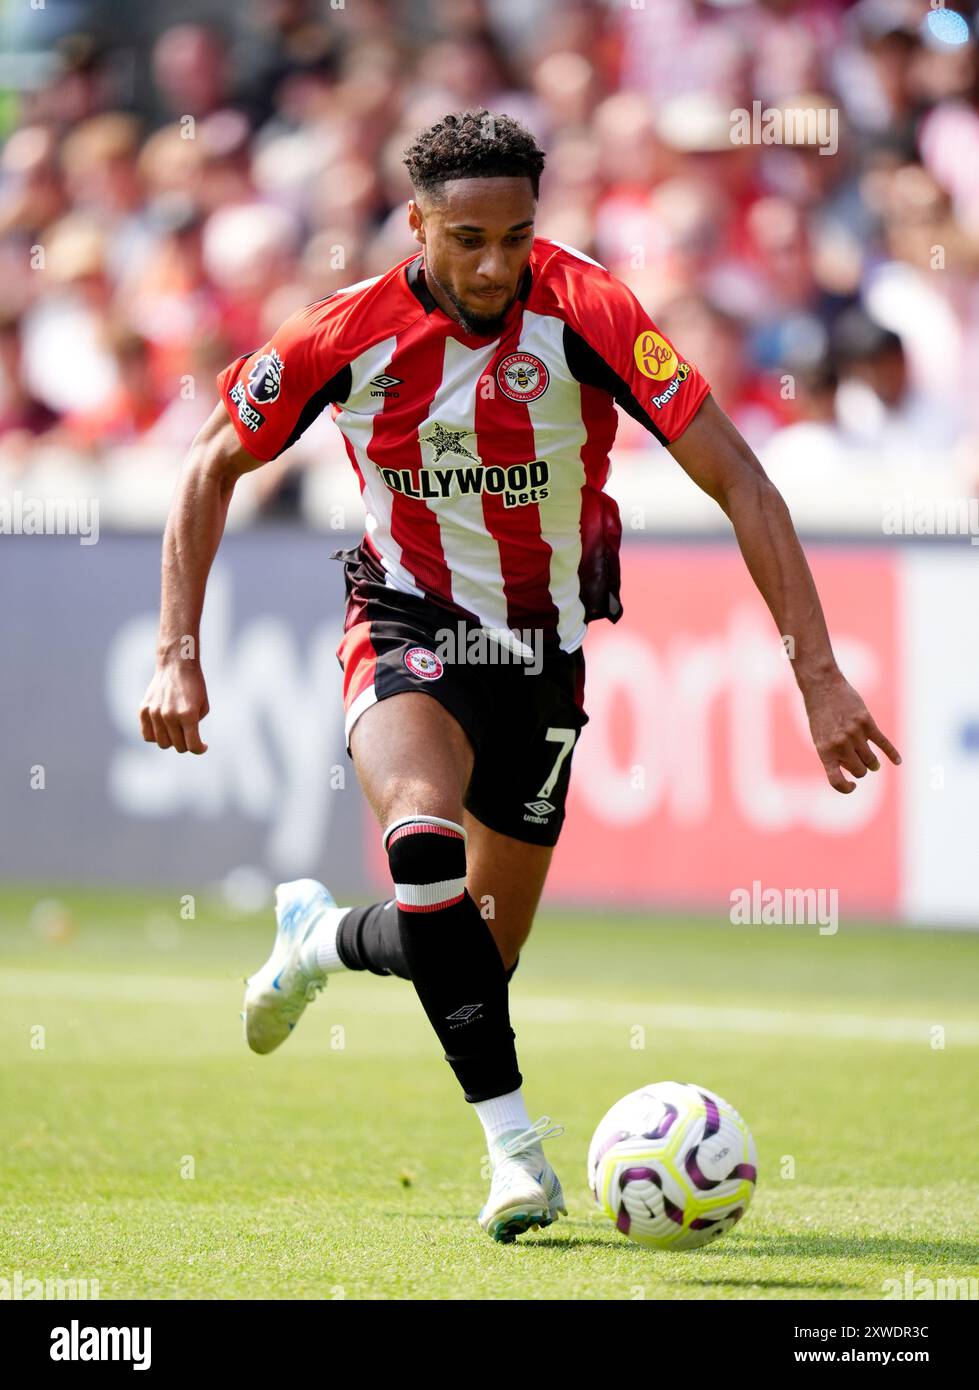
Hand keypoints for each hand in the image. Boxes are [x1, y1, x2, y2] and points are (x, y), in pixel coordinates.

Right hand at [139, 662, 209, 753]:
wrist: (176, 665)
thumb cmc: (194, 686)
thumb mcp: (203, 706)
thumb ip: (195, 726)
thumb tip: (185, 740)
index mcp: (188, 714)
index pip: (192, 745)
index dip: (199, 749)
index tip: (203, 746)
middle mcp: (170, 715)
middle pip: (177, 746)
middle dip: (186, 744)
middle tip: (190, 735)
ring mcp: (155, 713)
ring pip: (162, 743)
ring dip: (171, 740)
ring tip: (177, 730)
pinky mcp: (144, 710)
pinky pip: (147, 735)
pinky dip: (156, 736)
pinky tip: (164, 728)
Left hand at [803, 672, 900, 793]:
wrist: (823, 688)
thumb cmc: (820, 715)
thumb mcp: (820, 738)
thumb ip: (834, 755)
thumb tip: (854, 770)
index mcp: (825, 751)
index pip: (837, 781)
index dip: (846, 788)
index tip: (852, 785)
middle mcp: (840, 745)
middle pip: (860, 771)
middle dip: (861, 769)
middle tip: (858, 762)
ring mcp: (854, 734)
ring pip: (871, 760)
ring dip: (872, 762)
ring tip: (870, 760)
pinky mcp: (867, 723)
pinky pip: (884, 743)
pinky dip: (892, 754)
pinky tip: (897, 761)